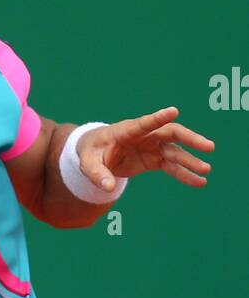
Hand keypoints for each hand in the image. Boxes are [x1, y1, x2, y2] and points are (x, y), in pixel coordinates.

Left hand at [77, 107, 213, 190]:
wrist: (95, 154)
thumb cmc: (91, 153)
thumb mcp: (88, 164)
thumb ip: (97, 174)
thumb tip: (107, 187)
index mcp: (125, 131)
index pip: (143, 123)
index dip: (157, 118)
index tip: (174, 111)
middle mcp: (143, 136)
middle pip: (170, 133)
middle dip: (189, 139)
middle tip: (208, 146)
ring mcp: (150, 146)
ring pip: (175, 151)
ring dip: (190, 160)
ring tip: (207, 170)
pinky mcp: (153, 158)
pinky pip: (171, 165)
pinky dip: (184, 173)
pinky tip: (198, 182)